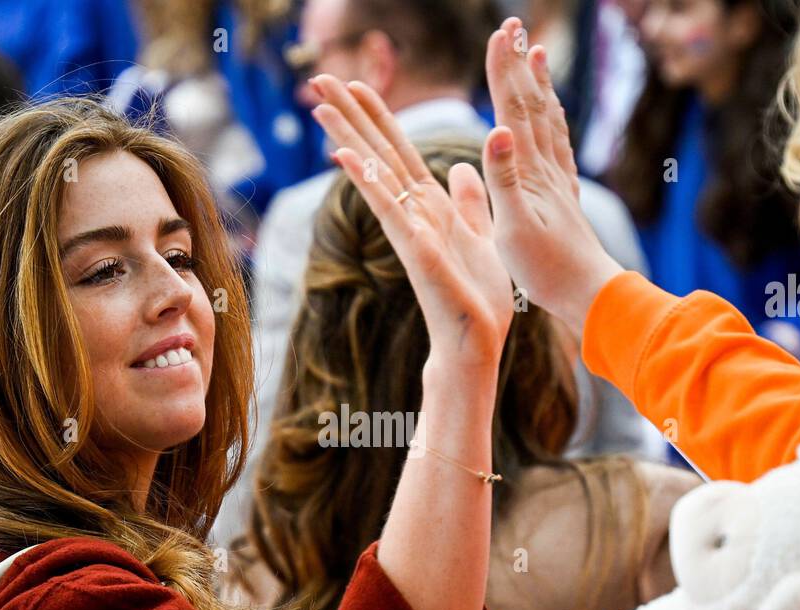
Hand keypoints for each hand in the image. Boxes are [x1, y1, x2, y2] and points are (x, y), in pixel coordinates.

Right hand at [309, 76, 513, 371]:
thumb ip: (469, 202)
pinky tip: (347, 159)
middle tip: (319, 79)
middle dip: (351, 116)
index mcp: (431, 207)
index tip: (357, 84)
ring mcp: (410, 232)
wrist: (476, 340)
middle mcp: (414, 214)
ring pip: (375, 176)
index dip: (378, 118)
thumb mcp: (480, 235)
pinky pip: (390, 212)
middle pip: (378, 154)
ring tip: (322, 107)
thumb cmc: (477, 297)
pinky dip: (370, 185)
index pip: (399, 152)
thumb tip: (461, 167)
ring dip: (348, 139)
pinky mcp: (416, 252)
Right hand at [482, 18, 622, 324]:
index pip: (512, 110)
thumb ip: (502, 180)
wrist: (588, 293)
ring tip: (536, 53)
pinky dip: (552, 120)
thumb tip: (497, 131)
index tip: (498, 34)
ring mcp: (558, 180)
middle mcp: (546, 168)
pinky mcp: (563, 195)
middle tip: (512, 26)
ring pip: (547, 119)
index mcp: (528, 173)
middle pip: (530, 104)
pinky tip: (551, 115)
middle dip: (518, 64)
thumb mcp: (512, 229)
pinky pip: (558, 145)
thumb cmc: (545, 270)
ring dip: (538, 84)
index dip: (502, 71)